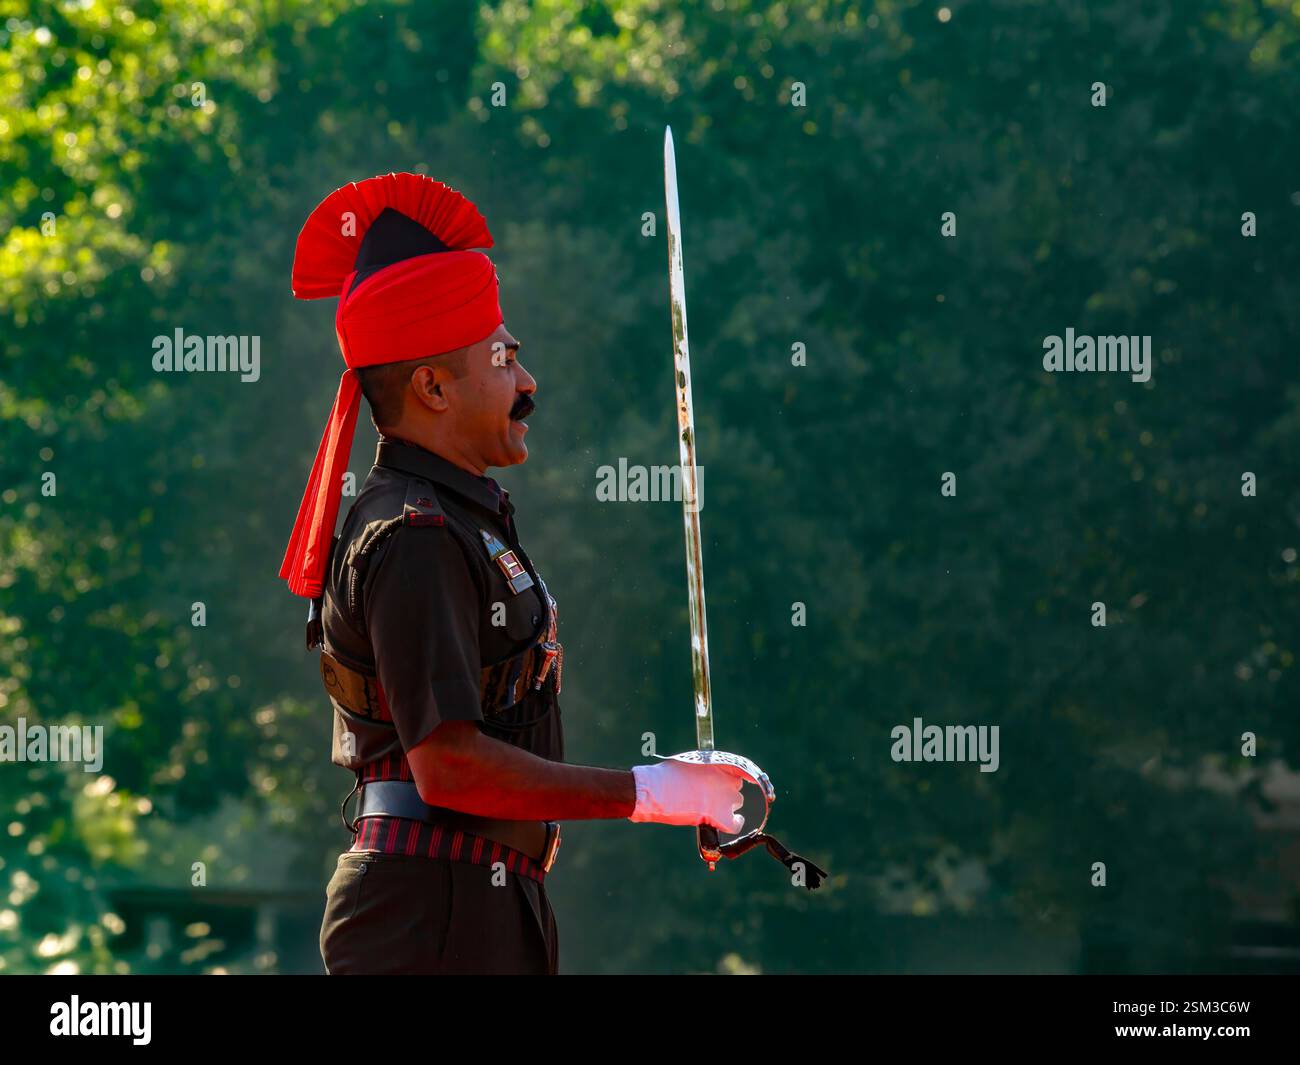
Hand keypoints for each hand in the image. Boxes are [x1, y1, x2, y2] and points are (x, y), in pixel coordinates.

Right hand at [628, 758, 746, 832]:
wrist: (656, 790)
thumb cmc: (665, 776)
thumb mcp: (688, 764)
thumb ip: (701, 769)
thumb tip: (702, 777)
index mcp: (718, 764)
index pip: (740, 769)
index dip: (739, 776)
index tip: (739, 780)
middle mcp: (726, 780)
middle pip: (735, 787)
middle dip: (725, 791)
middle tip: (710, 795)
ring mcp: (725, 798)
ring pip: (736, 803)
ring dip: (727, 805)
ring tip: (712, 808)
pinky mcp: (721, 816)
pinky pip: (736, 824)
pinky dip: (735, 823)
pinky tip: (731, 822)